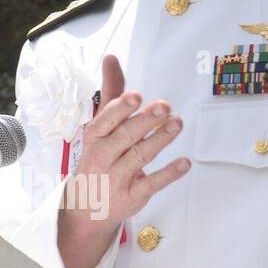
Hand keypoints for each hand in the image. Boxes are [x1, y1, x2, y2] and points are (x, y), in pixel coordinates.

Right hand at [62, 53, 190, 233]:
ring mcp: (117, 179)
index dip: (120, 109)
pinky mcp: (132, 196)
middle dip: (144, 122)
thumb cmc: (97, 159)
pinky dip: (168, 174)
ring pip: (138, 158)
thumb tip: (111, 58)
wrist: (84, 209)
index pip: (105, 121)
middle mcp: (102, 158)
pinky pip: (151, 184)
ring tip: (177, 124)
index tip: (136, 96)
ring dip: (159, 140)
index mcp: (94, 138)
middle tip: (164, 106)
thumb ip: (111, 94)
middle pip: (124, 138)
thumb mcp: (100, 128)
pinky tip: (184, 162)